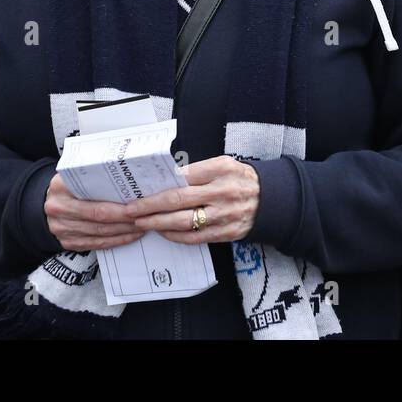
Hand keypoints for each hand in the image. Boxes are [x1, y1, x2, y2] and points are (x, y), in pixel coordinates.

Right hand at [44, 173, 142, 250]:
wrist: (48, 203)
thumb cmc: (70, 185)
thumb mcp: (77, 173)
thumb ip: (97, 172)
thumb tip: (129, 171)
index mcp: (62, 187)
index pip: (94, 197)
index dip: (119, 204)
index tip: (139, 203)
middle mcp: (59, 209)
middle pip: (99, 216)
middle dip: (126, 217)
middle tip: (146, 215)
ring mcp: (62, 228)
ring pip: (100, 232)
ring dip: (125, 230)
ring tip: (143, 224)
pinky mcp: (68, 242)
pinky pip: (96, 244)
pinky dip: (116, 240)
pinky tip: (131, 235)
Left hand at [123, 156, 260, 244]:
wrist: (270, 199)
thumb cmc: (239, 179)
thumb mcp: (223, 165)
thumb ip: (197, 171)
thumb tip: (165, 181)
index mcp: (220, 169)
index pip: (183, 177)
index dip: (158, 186)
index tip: (139, 191)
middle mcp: (222, 192)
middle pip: (178, 200)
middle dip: (149, 206)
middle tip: (130, 210)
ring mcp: (224, 214)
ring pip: (183, 222)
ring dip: (158, 223)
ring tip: (141, 222)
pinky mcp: (226, 232)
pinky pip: (194, 237)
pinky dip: (175, 235)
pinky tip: (163, 232)